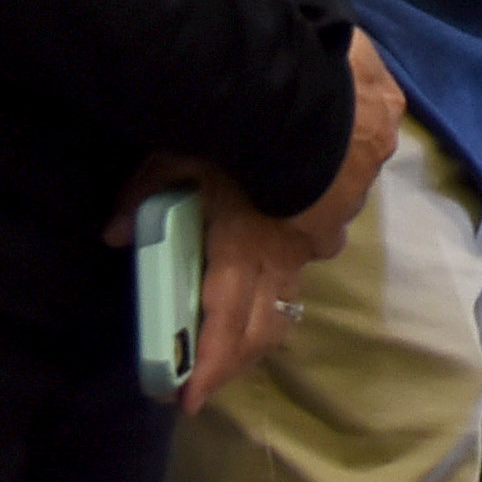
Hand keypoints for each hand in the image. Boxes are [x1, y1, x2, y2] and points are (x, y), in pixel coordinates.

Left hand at [110, 33, 399, 418]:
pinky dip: (322, 204)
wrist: (315, 80)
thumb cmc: (237, 124)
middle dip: (248, 344)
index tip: (190, 401)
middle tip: (227, 362)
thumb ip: (147, 194)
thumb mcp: (177, 155)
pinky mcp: (368, 172)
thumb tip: (113, 234)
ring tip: (266, 261)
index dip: (211, 366)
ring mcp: (337, 213)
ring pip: (312, 255)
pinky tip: (316, 181)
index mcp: (247, 248)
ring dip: (285, 266)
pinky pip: (341, 201)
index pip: (227, 323)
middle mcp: (296, 246)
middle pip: (275, 314)